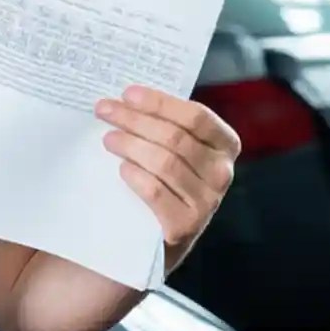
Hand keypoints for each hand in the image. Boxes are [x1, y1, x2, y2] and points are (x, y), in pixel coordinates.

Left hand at [95, 85, 240, 268]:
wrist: (160, 236)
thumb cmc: (166, 180)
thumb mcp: (176, 149)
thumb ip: (165, 124)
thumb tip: (128, 98)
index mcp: (225, 145)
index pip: (196, 116)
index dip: (160, 103)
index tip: (127, 93)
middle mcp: (222, 173)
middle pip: (175, 138)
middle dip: (135, 120)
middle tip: (104, 110)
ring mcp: (207, 202)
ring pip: (164, 163)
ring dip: (130, 145)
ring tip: (108, 138)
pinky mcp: (186, 225)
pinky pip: (156, 191)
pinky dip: (136, 176)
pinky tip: (122, 168)